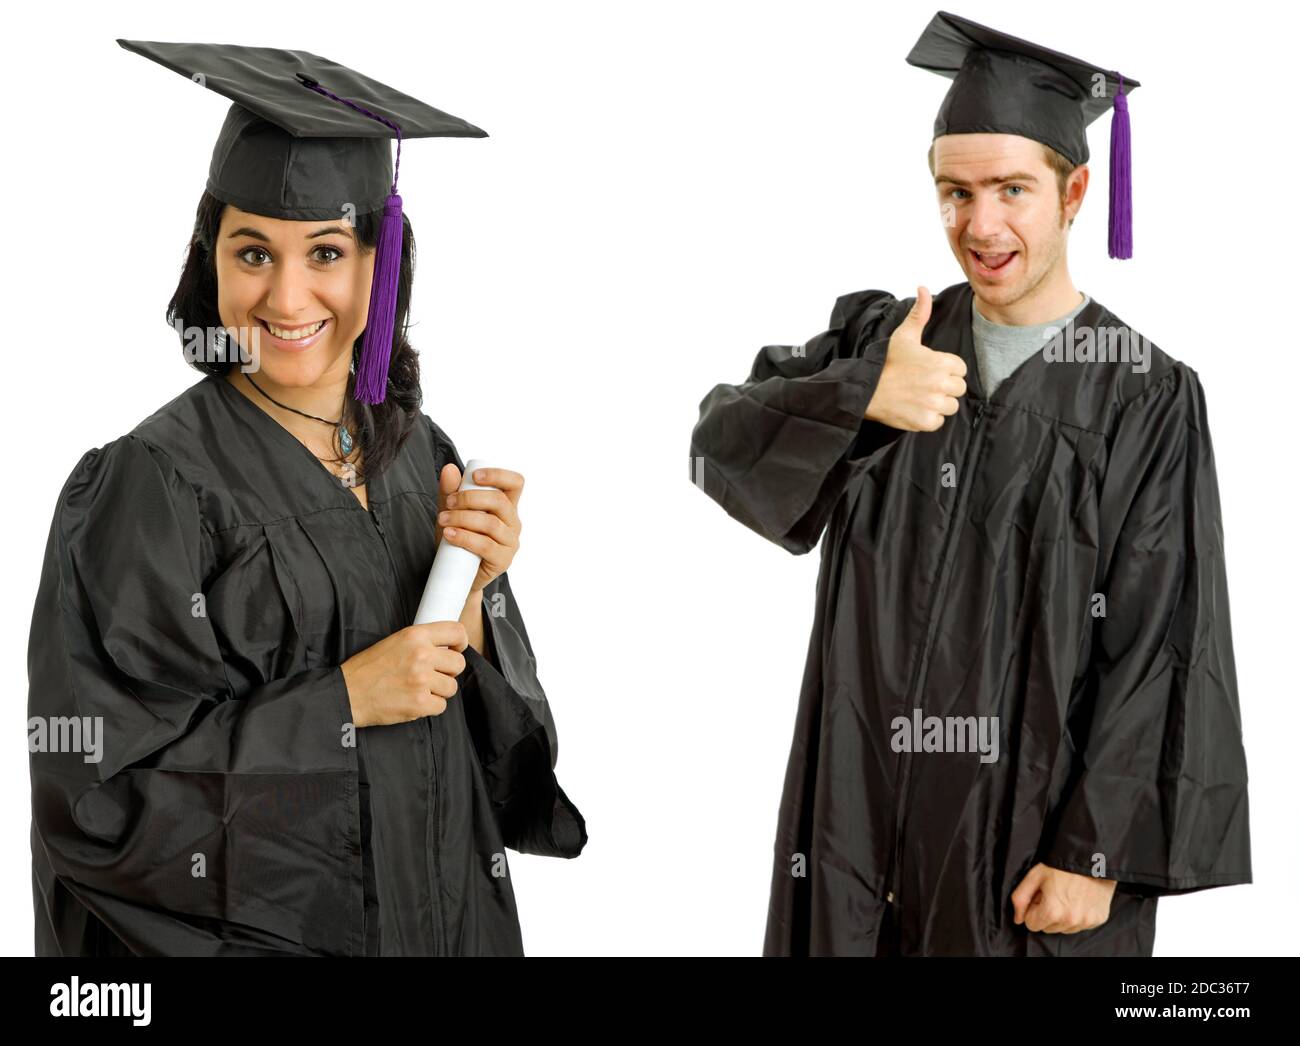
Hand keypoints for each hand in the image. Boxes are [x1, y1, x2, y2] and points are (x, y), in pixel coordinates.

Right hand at [340, 621, 467, 726]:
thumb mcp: (395, 642)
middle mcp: (421, 655)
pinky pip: (441, 706)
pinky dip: (430, 707)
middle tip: (433, 674)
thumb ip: (421, 642)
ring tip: (419, 689)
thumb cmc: (368, 669)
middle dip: (449, 671)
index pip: (456, 632)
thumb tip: (446, 648)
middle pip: (459, 663)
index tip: (457, 649)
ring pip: (452, 687)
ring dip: (439, 691)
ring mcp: (421, 680)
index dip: (461, 642)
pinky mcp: (419, 703)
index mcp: (415, 636)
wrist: (348, 693)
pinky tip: (414, 701)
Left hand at [435, 464, 522, 595]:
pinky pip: (486, 546)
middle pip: (500, 501)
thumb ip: (450, 491)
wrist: (456, 575)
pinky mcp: (503, 560)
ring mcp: (511, 542)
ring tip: (443, 520)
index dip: (499, 475)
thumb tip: (449, 469)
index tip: (474, 477)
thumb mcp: (452, 512)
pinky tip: (450, 534)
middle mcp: (513, 522)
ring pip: (491, 524)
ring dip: (463, 518)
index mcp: (506, 506)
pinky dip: (465, 538)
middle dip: (470, 498)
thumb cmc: (458, 540)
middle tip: (449, 503)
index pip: (515, 483)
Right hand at [865, 285, 967, 431]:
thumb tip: (923, 288)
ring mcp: (934, 404)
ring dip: (938, 404)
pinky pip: (938, 422)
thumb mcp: (904, 336)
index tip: (929, 371)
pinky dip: (928, 419)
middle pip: (958, 389)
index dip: (946, 370)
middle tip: (922, 385)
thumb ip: (920, 313)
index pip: (960, 370)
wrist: (865, 390)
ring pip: (951, 407)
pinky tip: (914, 409)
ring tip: (919, 397)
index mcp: (942, 362)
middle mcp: (941, 384)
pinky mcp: (925, 422)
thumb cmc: (886, 363)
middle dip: (944, 388)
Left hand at [1011, 863, 1117, 933]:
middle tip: (1053, 894)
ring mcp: (1087, 921)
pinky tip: (1079, 899)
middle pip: (1048, 928)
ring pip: (1065, 928)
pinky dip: (1078, 915)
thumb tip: (1017, 919)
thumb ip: (1020, 898)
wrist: (1090, 857)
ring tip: (1067, 895)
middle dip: (1047, 914)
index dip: (1033, 909)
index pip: (1032, 924)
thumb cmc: (1060, 865)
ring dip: (1062, 916)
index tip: (1040, 896)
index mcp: (1052, 912)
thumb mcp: (1034, 876)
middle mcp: (1071, 921)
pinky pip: (1081, 925)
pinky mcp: (1099, 919)